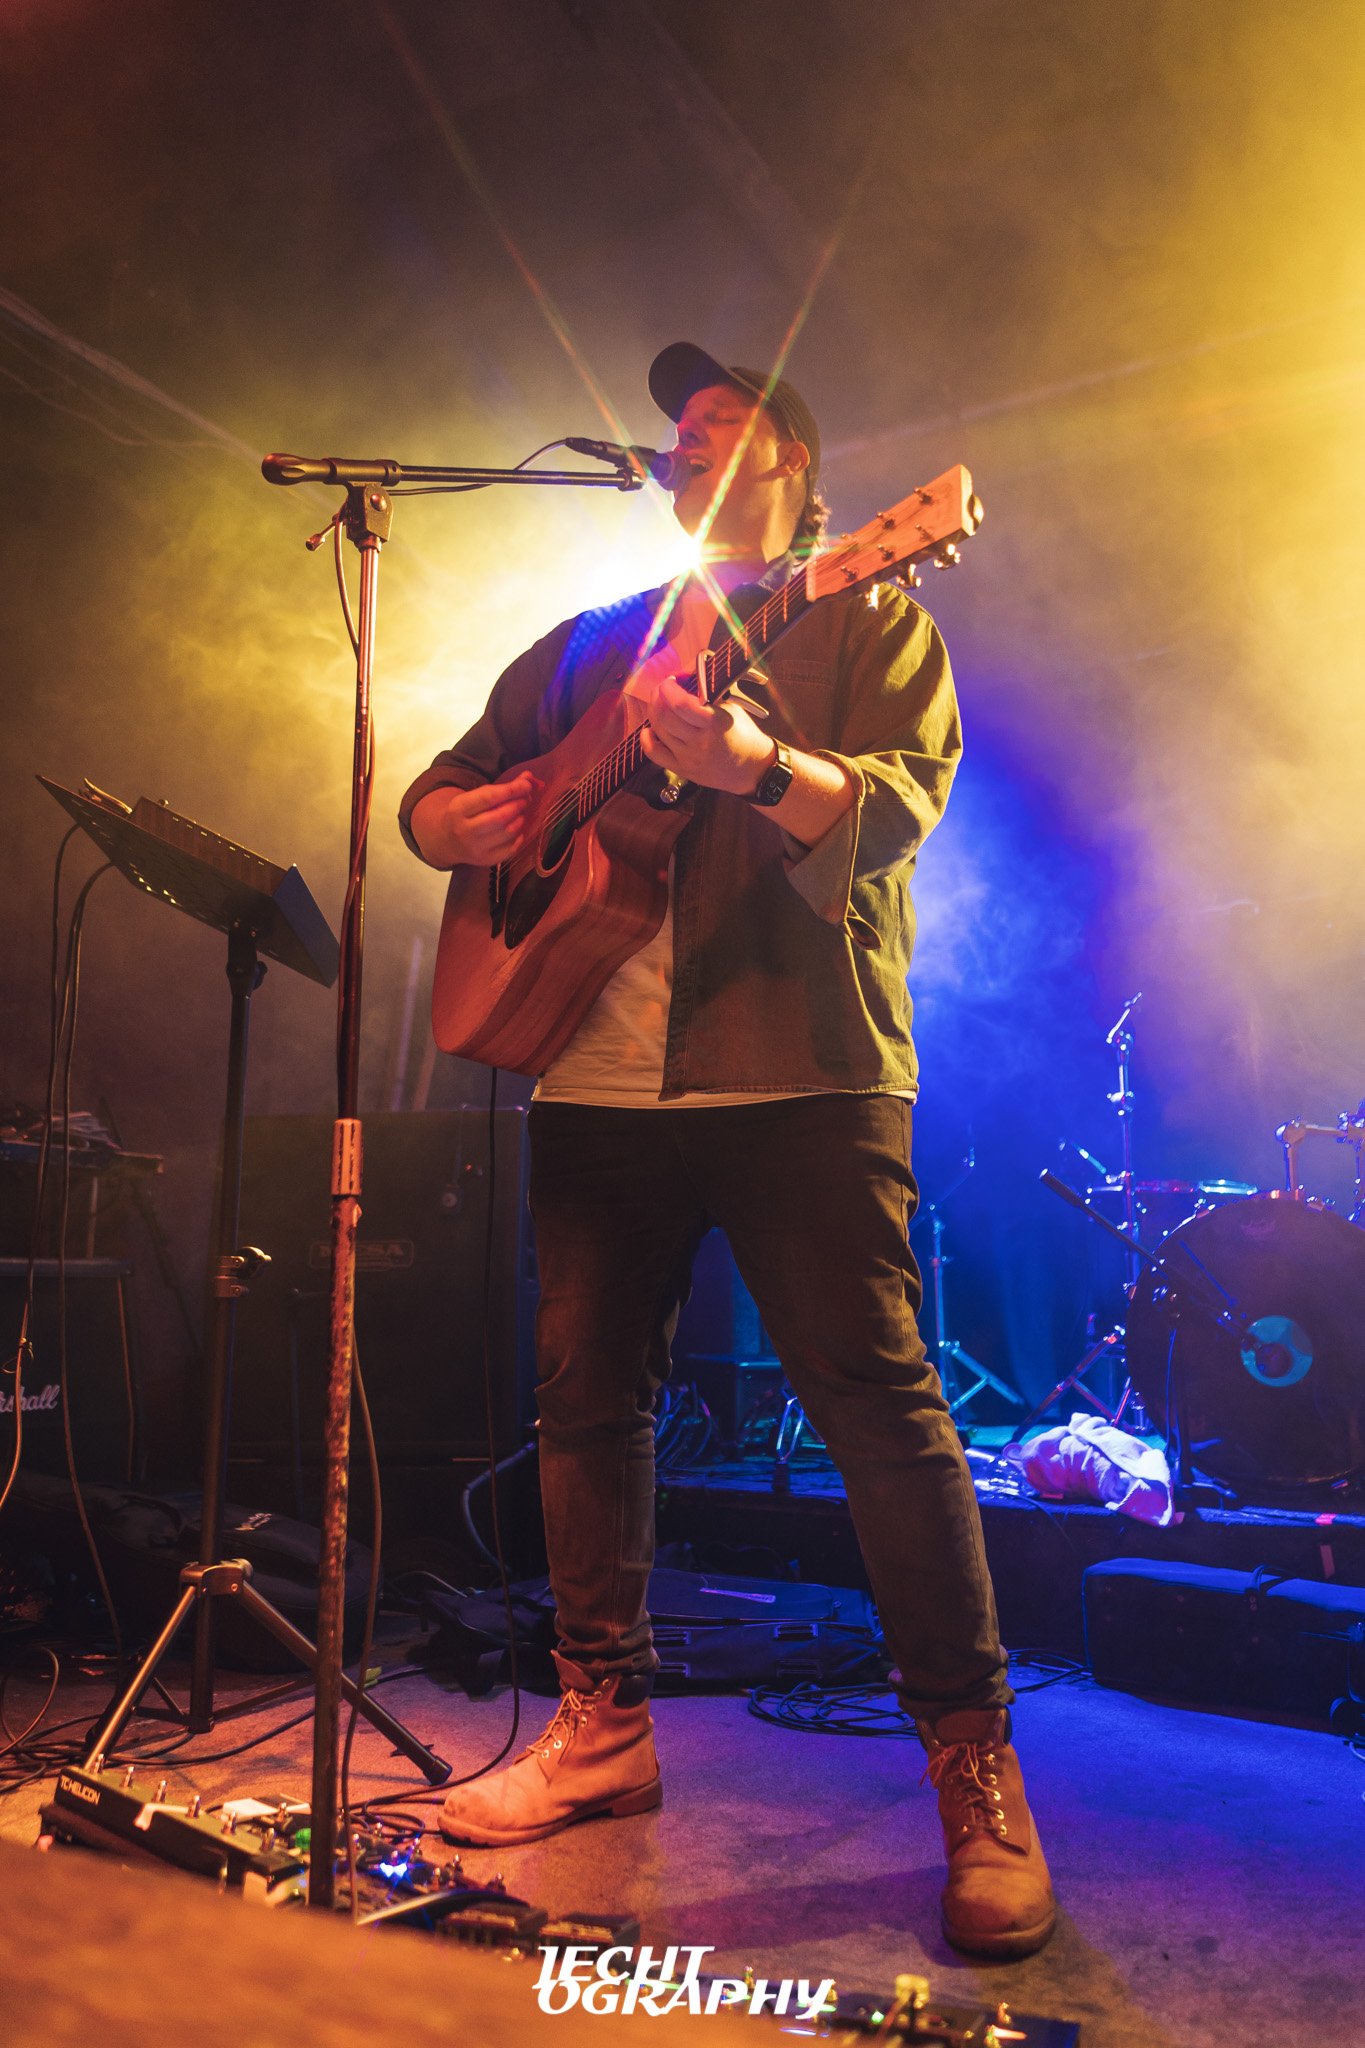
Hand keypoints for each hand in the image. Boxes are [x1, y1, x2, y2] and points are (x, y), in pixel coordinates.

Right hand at [411, 772, 538, 866]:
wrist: (447, 840)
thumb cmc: (466, 814)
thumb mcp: (475, 797)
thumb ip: (502, 788)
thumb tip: (528, 777)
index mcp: (459, 809)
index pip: (488, 798)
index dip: (511, 790)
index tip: (526, 785)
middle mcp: (464, 830)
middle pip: (500, 817)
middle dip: (518, 805)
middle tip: (526, 799)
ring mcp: (475, 848)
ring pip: (507, 833)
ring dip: (520, 819)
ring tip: (521, 813)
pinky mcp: (486, 860)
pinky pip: (511, 848)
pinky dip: (519, 836)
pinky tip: (517, 829)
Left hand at [639, 675, 773, 794]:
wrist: (753, 768)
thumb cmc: (743, 734)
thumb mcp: (731, 708)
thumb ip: (708, 693)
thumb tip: (684, 677)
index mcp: (716, 723)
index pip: (681, 704)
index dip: (669, 688)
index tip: (670, 680)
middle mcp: (700, 742)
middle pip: (665, 716)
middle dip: (658, 696)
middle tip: (663, 689)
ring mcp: (689, 758)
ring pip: (659, 731)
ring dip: (654, 712)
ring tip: (659, 703)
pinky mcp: (683, 770)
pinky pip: (655, 755)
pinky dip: (647, 740)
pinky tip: (650, 730)